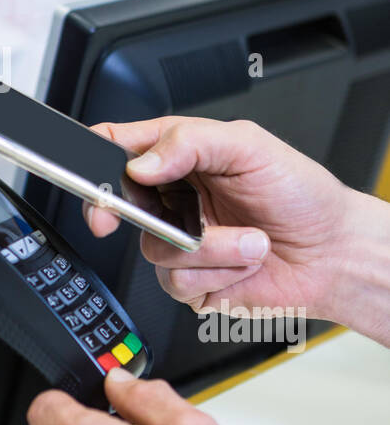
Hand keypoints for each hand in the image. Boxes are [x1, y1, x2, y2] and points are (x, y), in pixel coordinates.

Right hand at [84, 115, 362, 323]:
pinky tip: (244, 261)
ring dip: (210, 248)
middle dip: (131, 213)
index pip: (118, 147)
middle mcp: (172, 198)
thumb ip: (190, 142)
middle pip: (118, 203)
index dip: (93, 159)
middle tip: (149, 214)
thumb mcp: (249, 146)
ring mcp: (179, 242)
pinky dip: (218, 273)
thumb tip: (142, 164)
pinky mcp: (191, 282)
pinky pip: (177, 282)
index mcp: (179, 155)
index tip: (97, 178)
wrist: (332, 253)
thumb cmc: (300, 194)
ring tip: (249, 239)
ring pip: (153, 249)